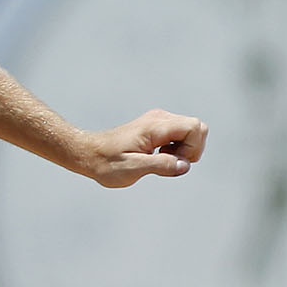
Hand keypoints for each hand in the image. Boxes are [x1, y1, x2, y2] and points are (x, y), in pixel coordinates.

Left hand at [81, 109, 209, 186]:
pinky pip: (179, 135)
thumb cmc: (106, 162)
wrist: (88, 154)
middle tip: (169, 162)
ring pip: (190, 131)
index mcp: (154, 126)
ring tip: (160, 160)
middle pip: (197, 127)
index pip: (195, 127)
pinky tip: (157, 156)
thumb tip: (184, 165)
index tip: (174, 161)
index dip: (193, 147)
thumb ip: (160, 165)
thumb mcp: (132, 168)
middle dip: (191, 149)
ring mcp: (158, 121)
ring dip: (183, 149)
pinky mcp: (156, 127)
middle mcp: (159, 118)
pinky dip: (176, 148)